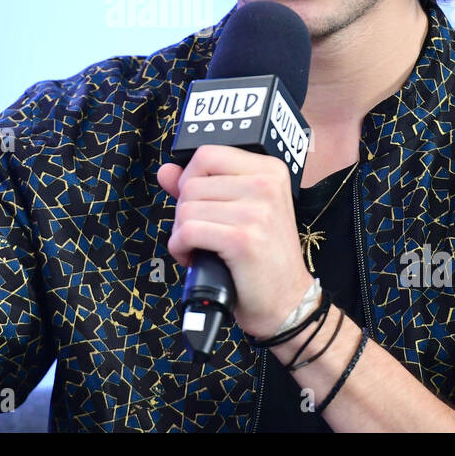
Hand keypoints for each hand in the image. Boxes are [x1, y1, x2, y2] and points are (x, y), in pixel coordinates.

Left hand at [158, 144, 314, 338]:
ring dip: (182, 233)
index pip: (207, 154)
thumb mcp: (240, 211)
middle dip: (185, 211)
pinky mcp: (242, 239)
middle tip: (201, 233)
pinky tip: (194, 258)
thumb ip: (202, 185)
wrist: (287, 301)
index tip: (198, 202)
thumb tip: (167, 170)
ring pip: (187, 208)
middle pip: (192, 182)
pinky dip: (180, 248)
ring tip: (202, 247)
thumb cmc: (262, 257)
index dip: (190, 179)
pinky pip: (188, 232)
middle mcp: (266, 185)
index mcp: (270, 170)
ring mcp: (256, 212)